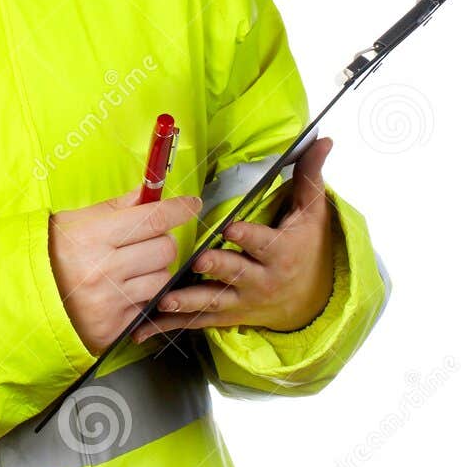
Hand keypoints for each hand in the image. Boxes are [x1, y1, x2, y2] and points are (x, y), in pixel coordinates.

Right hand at [48, 189, 203, 354]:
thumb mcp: (76, 221)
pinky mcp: (114, 328)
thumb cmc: (52, 254)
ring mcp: (109, 302)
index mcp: (91, 237)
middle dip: (161, 242)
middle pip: (165, 249)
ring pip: (163, 279)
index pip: (152, 218)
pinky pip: (150, 306)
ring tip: (129, 270)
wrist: (27, 299)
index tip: (191, 205)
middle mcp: (102, 270)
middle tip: (143, 242)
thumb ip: (118, 207)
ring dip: (154, 272)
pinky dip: (143, 298)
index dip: (178, 209)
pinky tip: (123, 293)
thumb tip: (151, 192)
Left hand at [132, 137, 337, 342]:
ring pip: (213, 302)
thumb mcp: (312, 212)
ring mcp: (242, 302)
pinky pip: (196, 322)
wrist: (310, 299)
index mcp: (280, 252)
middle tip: (199, 260)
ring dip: (187, 301)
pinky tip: (143, 328)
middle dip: (218, 268)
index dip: (248, 237)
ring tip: (165, 300)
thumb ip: (309, 175)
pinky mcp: (226, 317)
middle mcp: (261, 281)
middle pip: (237, 274)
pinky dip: (169, 326)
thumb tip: (323, 138)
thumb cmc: (305, 247)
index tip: (232, 229)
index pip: (263, 243)